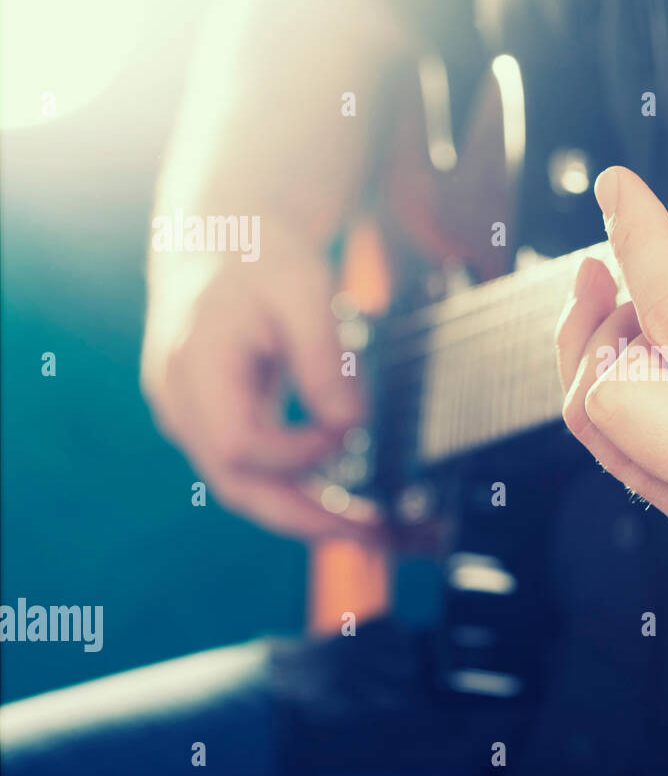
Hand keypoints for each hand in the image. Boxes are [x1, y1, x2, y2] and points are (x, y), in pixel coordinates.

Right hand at [140, 0, 502, 541]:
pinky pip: (255, 473)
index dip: (299, 451)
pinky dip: (299, 493)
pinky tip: (343, 505)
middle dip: (308, 520)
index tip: (346, 429)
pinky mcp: (215, 423)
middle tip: (376, 538)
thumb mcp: (301, 289)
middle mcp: (183, 405)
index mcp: (194, 369)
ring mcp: (194, 419)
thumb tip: (351, 424)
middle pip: (240, 488)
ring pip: (247, 490)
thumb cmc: (258, 255)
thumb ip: (323, 357)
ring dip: (308, 516)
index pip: (242, 446)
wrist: (223, 238)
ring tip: (374, 532)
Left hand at [555, 80, 667, 585]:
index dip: (642, 237)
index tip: (621, 190)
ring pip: (595, 423)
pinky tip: (651, 354)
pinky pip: (611, 450)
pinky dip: (614, 386)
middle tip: (643, 284)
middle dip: (613, 318)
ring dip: (603, 351)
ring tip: (649, 317)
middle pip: (614, 388)